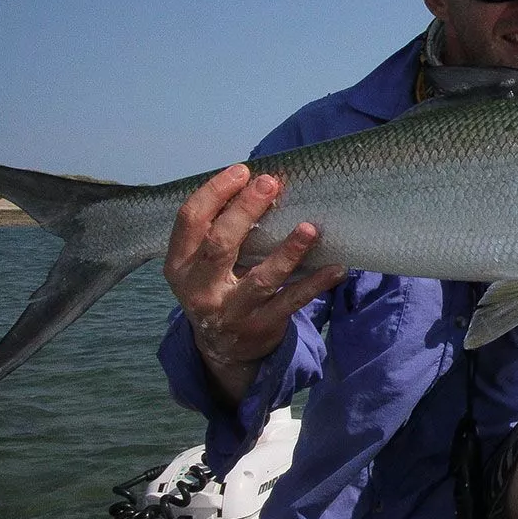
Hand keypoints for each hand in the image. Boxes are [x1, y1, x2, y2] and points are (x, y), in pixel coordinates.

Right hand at [163, 164, 344, 399]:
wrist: (223, 348)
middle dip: (246, 211)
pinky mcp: (262, 326)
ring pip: (261, 279)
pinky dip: (316, 284)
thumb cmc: (217, 286)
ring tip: (309, 228)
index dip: (214, 192)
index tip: (242, 171)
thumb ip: (219, 229)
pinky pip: (292, 301)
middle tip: (270, 183)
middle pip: (220, 244)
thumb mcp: (202, 263)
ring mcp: (231, 311)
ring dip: (288, 252)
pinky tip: (337, 268)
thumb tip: (259, 183)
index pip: (190, 220)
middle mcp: (200, 289)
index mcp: (180, 265)